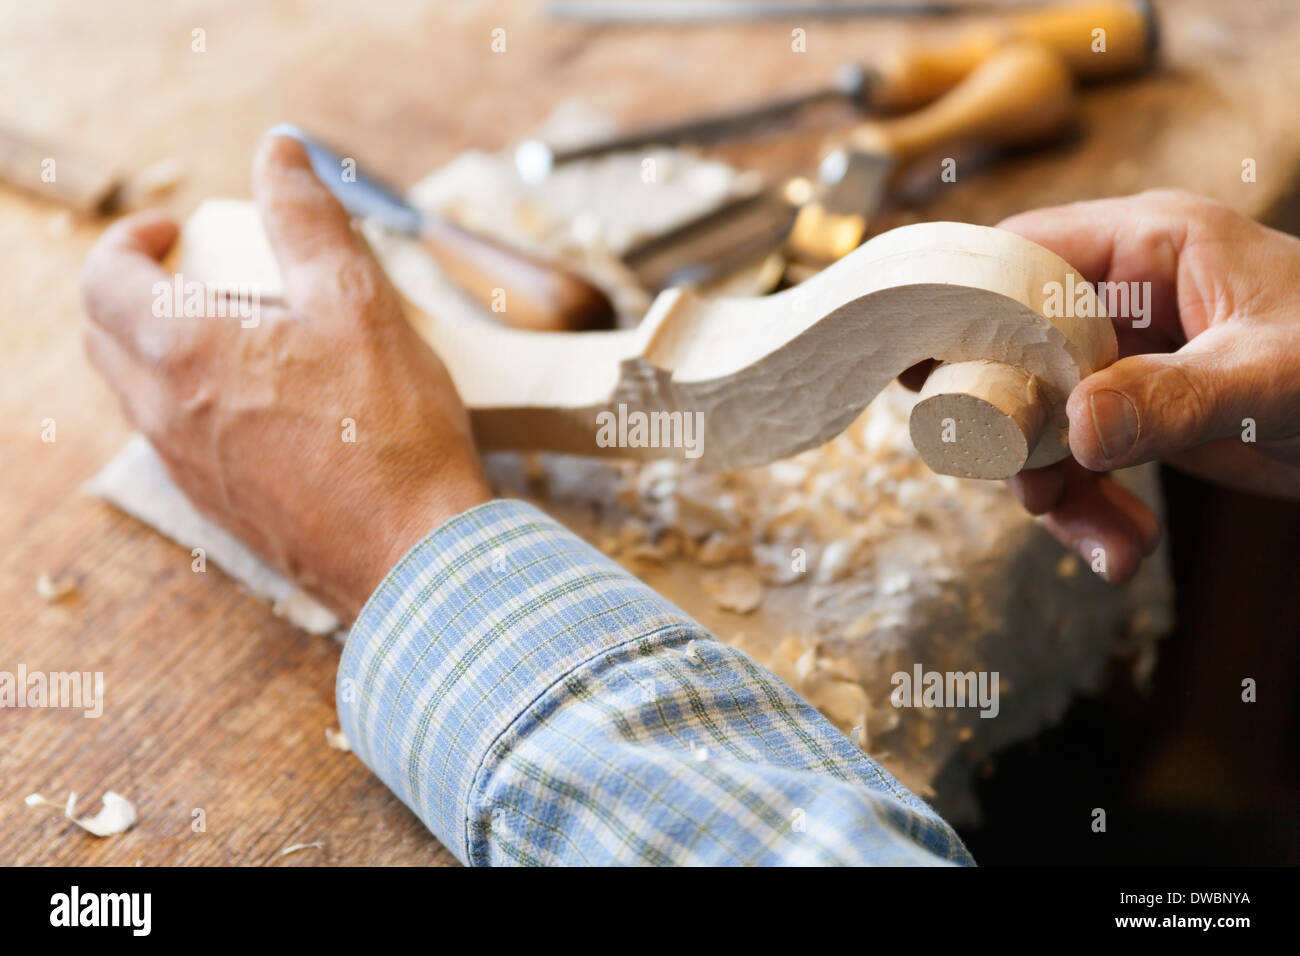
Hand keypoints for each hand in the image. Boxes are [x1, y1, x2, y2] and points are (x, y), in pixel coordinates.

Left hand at [81, 135, 490, 620]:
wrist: (417, 558)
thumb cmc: (392, 434)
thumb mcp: (357, 305)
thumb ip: (308, 221)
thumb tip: (280, 154)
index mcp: (184, 353)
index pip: (105, 278)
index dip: (131, 240)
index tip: (176, 231)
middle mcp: (166, 416)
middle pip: (107, 336)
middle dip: (138, 292)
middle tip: (205, 278)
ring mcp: (188, 471)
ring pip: (142, 393)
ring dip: (169, 352)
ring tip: (250, 341)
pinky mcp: (220, 510)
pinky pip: (180, 442)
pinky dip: (200, 405)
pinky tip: (275, 409)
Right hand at [995, 189, 1299, 581]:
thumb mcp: (1275, 378)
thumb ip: (1174, 397)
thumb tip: (1079, 430)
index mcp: (1150, 246)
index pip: (1021, 251)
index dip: (961, 302)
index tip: (925, 367)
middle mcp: (1124, 297)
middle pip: (1010, 348)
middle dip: (1012, 431)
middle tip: (1029, 488)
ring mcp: (1125, 360)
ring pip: (1039, 420)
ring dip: (1055, 491)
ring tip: (1107, 545)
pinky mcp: (1136, 416)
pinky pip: (1078, 462)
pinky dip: (1089, 513)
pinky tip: (1122, 552)